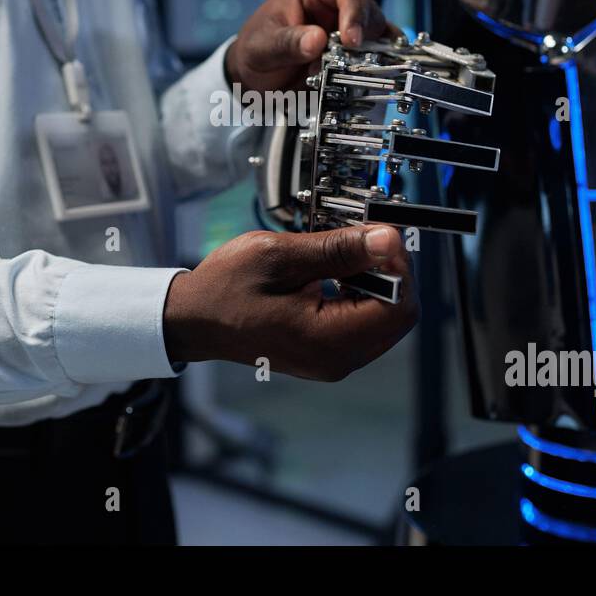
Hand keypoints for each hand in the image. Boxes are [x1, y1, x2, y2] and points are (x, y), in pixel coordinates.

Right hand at [162, 225, 417, 381]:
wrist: (195, 319)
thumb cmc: (226, 289)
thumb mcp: (280, 255)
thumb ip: (338, 248)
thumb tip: (386, 240)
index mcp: (327, 340)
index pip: (398, 307)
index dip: (400, 266)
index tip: (381, 235)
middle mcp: (337, 359)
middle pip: (399, 316)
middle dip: (391, 272)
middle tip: (365, 240)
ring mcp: (334, 360)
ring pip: (386, 318)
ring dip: (377, 281)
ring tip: (346, 254)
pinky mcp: (328, 353)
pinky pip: (366, 324)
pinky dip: (363, 294)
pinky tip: (339, 273)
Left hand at [224, 0, 391, 93]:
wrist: (252, 78)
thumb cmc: (254, 50)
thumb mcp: (261, 46)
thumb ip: (287, 43)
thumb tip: (317, 39)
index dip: (356, 8)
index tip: (351, 39)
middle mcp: (335, 8)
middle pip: (369, 11)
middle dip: (364, 37)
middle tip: (347, 62)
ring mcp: (346, 32)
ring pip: (376, 36)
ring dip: (369, 56)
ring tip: (346, 73)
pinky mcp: (351, 56)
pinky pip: (374, 57)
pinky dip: (375, 68)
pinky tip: (366, 77)